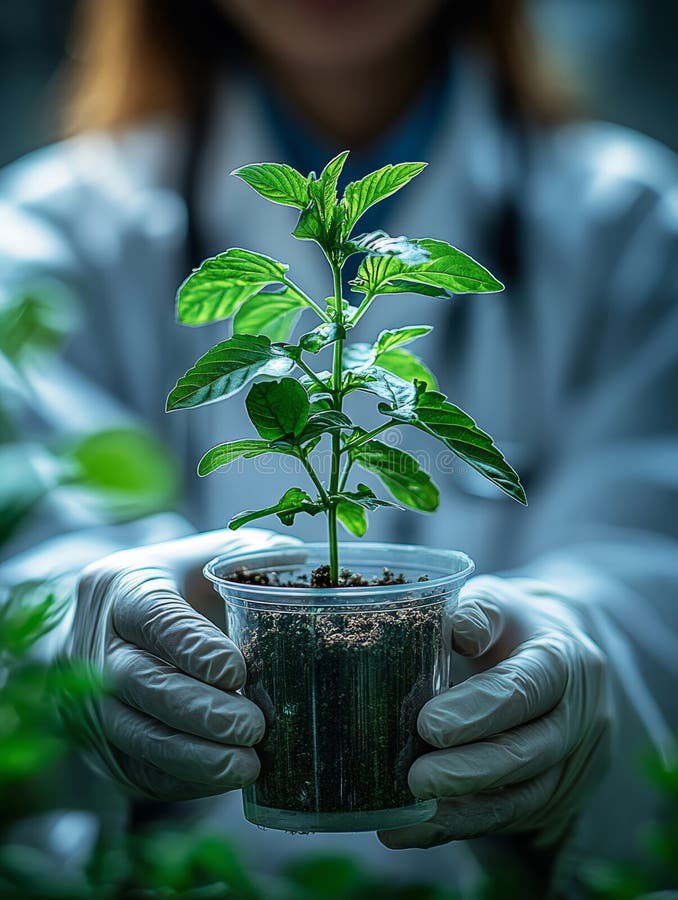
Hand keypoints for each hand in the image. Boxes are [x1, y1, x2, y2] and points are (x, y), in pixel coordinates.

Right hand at [65, 528, 297, 799]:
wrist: (111, 625)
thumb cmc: (181, 586)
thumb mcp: (210, 555)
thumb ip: (254, 558)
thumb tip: (309, 569)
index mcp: (126, 585)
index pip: (156, 618)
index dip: (194, 648)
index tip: (237, 673)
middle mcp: (96, 642)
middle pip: (140, 682)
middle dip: (199, 710)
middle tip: (253, 726)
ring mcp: (89, 697)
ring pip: (134, 733)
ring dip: (192, 756)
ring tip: (246, 765)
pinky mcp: (98, 742)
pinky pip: (135, 768)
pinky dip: (181, 779)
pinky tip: (222, 779)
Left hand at [379, 576, 612, 848]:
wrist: (552, 658)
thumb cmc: (509, 627)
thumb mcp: (496, 603)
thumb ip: (476, 613)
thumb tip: (454, 629)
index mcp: (561, 658)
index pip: (526, 687)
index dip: (480, 710)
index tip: (428, 725)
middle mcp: (574, 716)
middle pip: (528, 751)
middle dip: (470, 770)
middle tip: (416, 779)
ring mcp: (567, 762)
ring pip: (522, 795)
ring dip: (462, 810)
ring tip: (407, 811)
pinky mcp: (550, 794)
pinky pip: (506, 817)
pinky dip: (457, 826)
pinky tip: (409, 830)